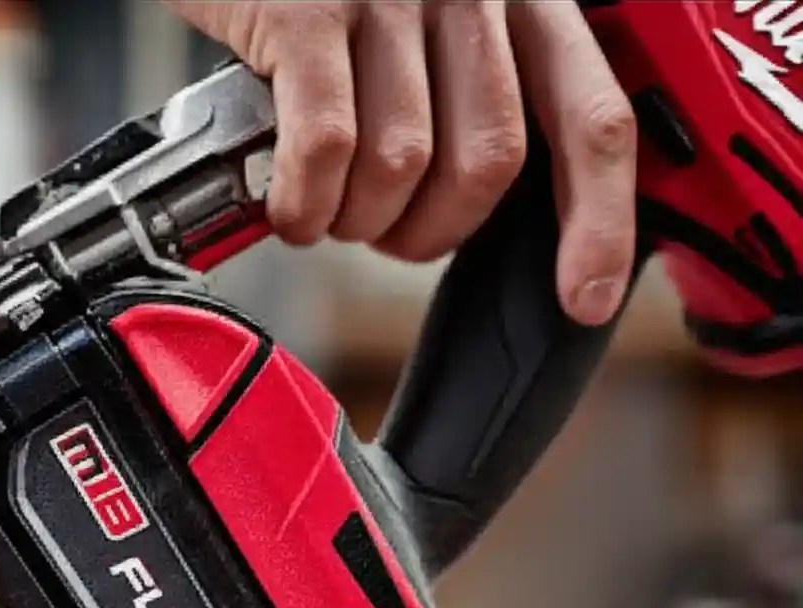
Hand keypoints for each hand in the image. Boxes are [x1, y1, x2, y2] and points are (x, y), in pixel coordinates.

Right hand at [168, 0, 636, 325]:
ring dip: (359, 222)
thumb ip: (469, 91)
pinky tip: (291, 209)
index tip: (584, 298)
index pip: (590, 116)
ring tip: (326, 212)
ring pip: (403, 164)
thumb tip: (475, 208)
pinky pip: (325, 146)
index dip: (598, 222)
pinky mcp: (306, 13)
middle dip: (433, 232)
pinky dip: (307, 203)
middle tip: (387, 235)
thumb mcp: (424, 19)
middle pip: (490, 161)